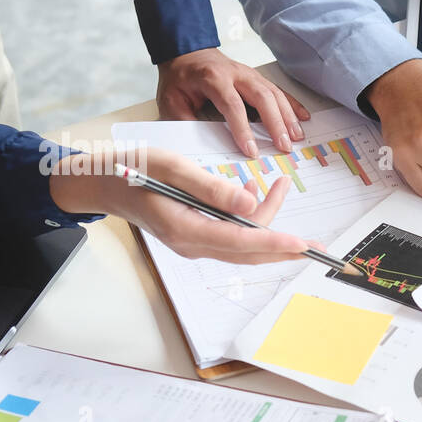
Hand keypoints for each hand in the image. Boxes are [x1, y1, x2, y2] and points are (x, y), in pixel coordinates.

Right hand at [49, 147, 312, 263]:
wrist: (102, 181)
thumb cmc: (132, 168)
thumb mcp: (172, 167)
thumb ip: (211, 187)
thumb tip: (250, 204)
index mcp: (186, 230)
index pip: (242, 243)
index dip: (276, 243)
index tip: (304, 245)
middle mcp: (193, 244)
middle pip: (250, 253)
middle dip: (286, 248)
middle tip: (320, 246)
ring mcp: (194, 242)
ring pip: (243, 244)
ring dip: (268, 222)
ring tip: (281, 185)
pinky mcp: (195, 234)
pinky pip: (231, 235)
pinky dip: (249, 219)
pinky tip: (251, 192)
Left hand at [157, 48, 310, 158]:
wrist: (186, 53)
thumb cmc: (180, 78)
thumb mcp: (171, 100)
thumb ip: (184, 121)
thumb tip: (199, 145)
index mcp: (213, 78)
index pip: (233, 105)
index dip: (243, 129)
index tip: (252, 151)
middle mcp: (236, 74)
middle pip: (262, 97)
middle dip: (276, 123)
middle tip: (285, 146)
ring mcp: (250, 74)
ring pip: (274, 93)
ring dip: (288, 116)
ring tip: (296, 137)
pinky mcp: (258, 78)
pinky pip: (279, 90)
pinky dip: (293, 104)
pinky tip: (303, 118)